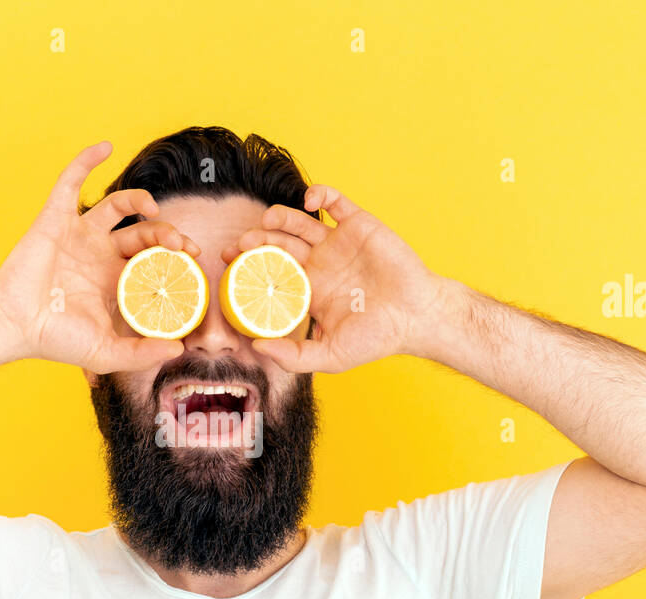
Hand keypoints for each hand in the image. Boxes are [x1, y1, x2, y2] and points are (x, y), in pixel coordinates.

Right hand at [0, 141, 197, 373]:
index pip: (153, 261)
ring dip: (139, 199)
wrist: (14, 324)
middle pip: (143, 232)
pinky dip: (86, 161)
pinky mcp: (55, 218)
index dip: (175, 257)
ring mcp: (78, 234)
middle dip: (166, 234)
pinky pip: (70, 182)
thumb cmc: (55, 339)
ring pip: (116, 205)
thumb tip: (178, 350)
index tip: (194, 259)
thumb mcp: (106, 353)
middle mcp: (100, 254)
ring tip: (154, 208)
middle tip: (181, 245)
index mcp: (114, 281)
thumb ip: (141, 353)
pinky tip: (105, 147)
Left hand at [225, 185, 449, 372]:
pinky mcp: (358, 225)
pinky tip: (308, 198)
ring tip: (268, 220)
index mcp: (308, 290)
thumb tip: (255, 347)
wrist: (417, 317)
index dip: (248, 267)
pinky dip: (320, 194)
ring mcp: (337, 243)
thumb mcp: (330, 356)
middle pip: (278, 245)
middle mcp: (319, 264)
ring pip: (300, 222)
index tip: (228, 265)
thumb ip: (293, 356)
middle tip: (240, 245)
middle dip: (256, 242)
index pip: (270, 273)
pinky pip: (335, 202)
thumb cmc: (376, 338)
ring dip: (279, 217)